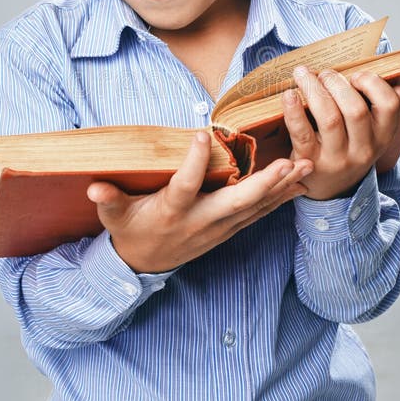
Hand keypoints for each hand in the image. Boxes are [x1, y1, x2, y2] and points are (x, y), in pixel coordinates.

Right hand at [87, 131, 312, 272]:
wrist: (144, 265)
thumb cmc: (130, 231)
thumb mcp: (114, 217)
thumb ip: (108, 200)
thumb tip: (93, 186)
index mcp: (172, 212)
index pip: (184, 186)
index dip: (191, 163)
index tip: (200, 135)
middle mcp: (201, 221)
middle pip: (236, 202)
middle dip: (264, 183)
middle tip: (288, 162)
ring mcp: (219, 227)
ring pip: (256, 207)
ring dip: (282, 188)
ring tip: (306, 166)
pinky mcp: (229, 229)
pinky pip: (259, 213)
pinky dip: (281, 198)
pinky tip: (301, 184)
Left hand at [282, 66, 399, 200]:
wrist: (328, 189)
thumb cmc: (348, 150)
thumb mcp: (371, 134)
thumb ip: (381, 111)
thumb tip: (398, 88)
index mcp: (381, 137)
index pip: (389, 105)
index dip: (373, 83)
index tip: (355, 75)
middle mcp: (362, 150)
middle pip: (355, 110)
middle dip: (338, 83)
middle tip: (325, 73)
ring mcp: (336, 158)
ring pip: (329, 118)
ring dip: (314, 90)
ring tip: (303, 74)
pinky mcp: (310, 162)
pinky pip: (302, 133)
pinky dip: (293, 111)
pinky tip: (289, 94)